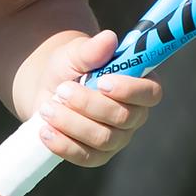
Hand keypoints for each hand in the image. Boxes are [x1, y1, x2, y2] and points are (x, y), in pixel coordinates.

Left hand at [29, 30, 163, 167]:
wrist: (48, 89)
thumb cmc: (70, 67)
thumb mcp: (75, 53)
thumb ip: (92, 49)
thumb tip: (109, 39)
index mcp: (139, 84)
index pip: (150, 92)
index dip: (130, 90)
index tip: (103, 82)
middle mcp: (134, 114)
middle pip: (123, 118)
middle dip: (89, 104)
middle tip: (62, 89)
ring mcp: (117, 138)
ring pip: (103, 138)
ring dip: (72, 123)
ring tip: (48, 107)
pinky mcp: (97, 156)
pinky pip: (85, 157)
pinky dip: (64, 145)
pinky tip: (45, 131)